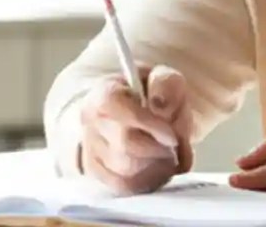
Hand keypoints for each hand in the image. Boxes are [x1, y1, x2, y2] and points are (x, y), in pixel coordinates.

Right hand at [79, 65, 195, 193]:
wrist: (146, 113)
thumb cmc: (155, 95)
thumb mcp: (167, 78)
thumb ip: (166, 84)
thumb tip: (160, 105)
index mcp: (104, 93)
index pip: (116, 108)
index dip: (149, 125)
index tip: (173, 136)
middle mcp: (90, 122)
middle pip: (124, 145)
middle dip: (158, 149)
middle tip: (176, 146)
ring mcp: (90, 150)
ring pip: (125, 170)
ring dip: (156, 167)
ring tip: (170, 155)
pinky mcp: (97, 174)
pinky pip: (123, 186)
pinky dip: (148, 181)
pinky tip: (160, 169)